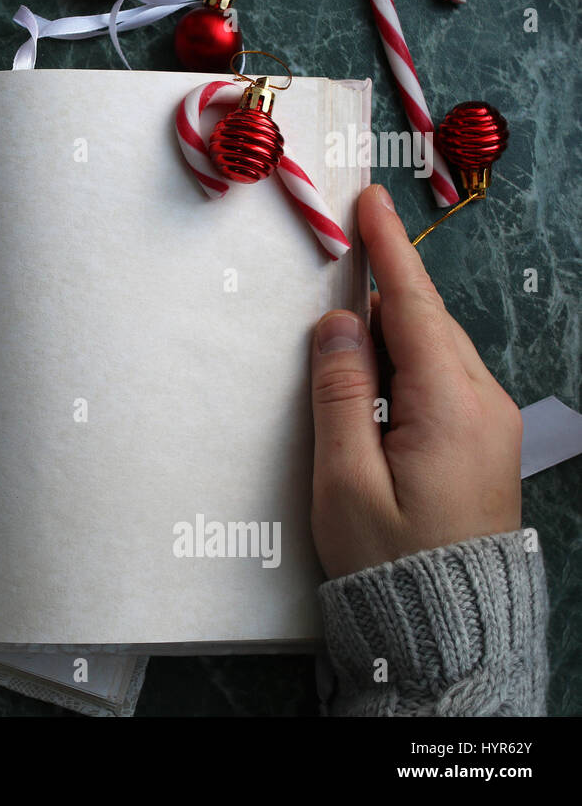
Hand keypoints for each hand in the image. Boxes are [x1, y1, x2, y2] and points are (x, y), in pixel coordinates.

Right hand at [308, 184, 521, 578]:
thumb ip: (339, 394)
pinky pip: (444, 381)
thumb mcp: (345, 481)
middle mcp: (484, 406)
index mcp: (451, 408)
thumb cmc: (388, 560)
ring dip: (393, 337)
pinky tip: (374, 387)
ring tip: (346, 350)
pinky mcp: (484, 443)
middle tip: (339, 274)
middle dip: (385, 297)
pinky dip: (406, 367)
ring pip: (437, 352)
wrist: (447, 627)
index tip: (373, 203)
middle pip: (429, 325)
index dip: (390, 252)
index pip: (417, 308)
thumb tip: (339, 326)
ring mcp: (491, 424)